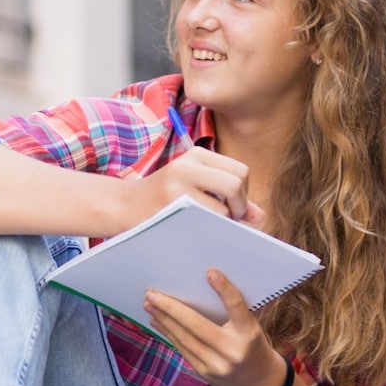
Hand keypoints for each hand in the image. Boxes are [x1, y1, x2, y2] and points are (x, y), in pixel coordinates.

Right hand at [126, 146, 267, 227]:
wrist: (125, 206)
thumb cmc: (166, 199)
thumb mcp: (197, 187)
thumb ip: (231, 199)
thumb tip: (261, 216)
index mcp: (197, 154)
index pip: (240, 172)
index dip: (244, 194)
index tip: (231, 207)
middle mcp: (187, 165)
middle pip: (236, 184)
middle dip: (239, 206)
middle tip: (228, 219)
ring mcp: (177, 186)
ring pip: (223, 208)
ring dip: (223, 222)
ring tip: (208, 225)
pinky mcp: (169, 206)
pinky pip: (206, 222)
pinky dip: (210, 231)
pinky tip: (198, 232)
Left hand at [143, 270, 287, 385]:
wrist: (259, 383)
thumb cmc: (252, 346)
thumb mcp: (250, 328)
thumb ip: (231, 313)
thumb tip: (196, 292)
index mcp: (248, 334)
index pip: (237, 307)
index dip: (224, 290)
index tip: (210, 273)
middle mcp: (232, 350)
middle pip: (197, 325)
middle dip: (171, 308)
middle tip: (152, 294)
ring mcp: (216, 364)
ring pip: (184, 338)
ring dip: (164, 320)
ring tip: (149, 305)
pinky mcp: (204, 372)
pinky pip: (182, 349)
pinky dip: (169, 333)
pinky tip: (158, 322)